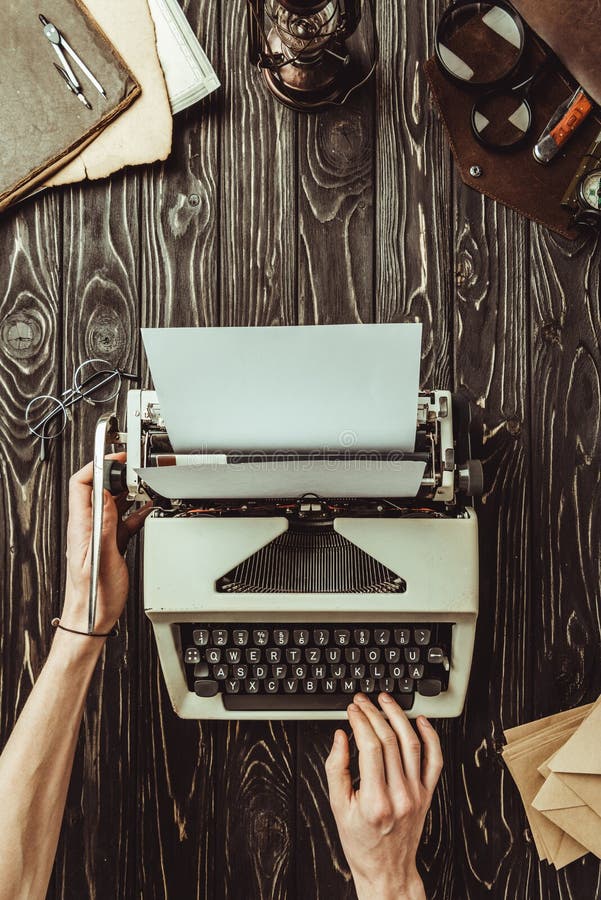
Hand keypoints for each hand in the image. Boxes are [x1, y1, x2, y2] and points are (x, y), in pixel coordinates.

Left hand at [61, 453, 151, 633]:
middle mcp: (89, 527)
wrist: (94, 618)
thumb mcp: (101, 559)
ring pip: (113, 502)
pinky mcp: (113, 542)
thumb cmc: (93, 596)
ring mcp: (101, 534)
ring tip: (144, 485)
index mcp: (82, 526)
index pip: (81, 484)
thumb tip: (105, 496)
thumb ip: (104, 526)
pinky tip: (148, 508)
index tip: (115, 457)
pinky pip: (125, 519)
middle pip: (99, 488)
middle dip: (116, 474)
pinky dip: (137, 511)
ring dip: (128, 491)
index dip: (97, 466)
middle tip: (134, 469)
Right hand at [325, 693, 442, 899]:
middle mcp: (400, 795)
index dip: (360, 721)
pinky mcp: (428, 794)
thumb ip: (336, 769)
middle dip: (374, 714)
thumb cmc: (360, 842)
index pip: (370, 746)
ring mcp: (417, 794)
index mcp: (375, 800)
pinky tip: (420, 721)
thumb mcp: (337, 808)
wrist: (387, 870)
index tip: (352, 710)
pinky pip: (435, 760)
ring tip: (386, 701)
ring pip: (412, 743)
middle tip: (363, 701)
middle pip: (390, 740)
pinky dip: (431, 737)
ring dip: (398, 716)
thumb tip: (339, 737)